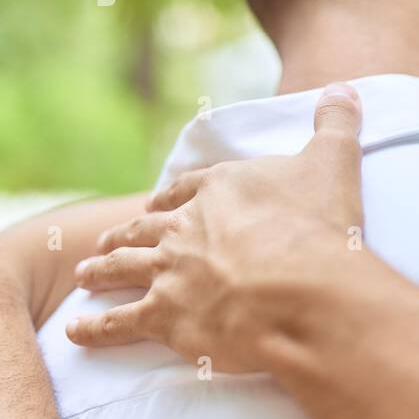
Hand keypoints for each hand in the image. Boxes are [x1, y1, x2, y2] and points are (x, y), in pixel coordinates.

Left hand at [67, 82, 375, 372]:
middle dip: (126, 233)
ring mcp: (170, 272)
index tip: (157, 202)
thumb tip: (344, 88)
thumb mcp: (334, 161)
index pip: (188, 189)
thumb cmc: (317, 226)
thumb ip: (336, 124)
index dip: (172, 197)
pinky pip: (120, 324)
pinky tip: (75, 330)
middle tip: (105, 241)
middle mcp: (186, 226)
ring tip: (84, 274)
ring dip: (102, 270)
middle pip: (147, 227)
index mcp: (221, 190)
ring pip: (124, 267)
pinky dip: (95, 328)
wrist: (300, 288)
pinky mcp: (165, 317)